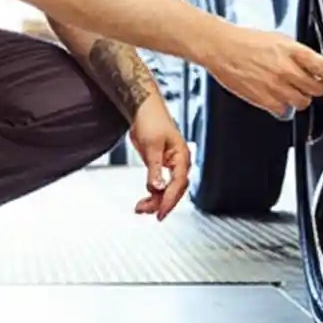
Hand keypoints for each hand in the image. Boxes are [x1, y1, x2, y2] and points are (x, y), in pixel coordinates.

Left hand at [128, 97, 190, 221]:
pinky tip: (144, 201)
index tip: (160, 212)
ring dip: (155, 201)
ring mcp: (170, 165)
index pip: (178, 184)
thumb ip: (155, 169)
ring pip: (167, 190)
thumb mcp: (152, 146)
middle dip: (161, 203)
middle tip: (148, 213)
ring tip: (140, 208)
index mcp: (182, 157)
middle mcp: (179, 163)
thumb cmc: (152, 120)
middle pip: (174, 190)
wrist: (143, 109)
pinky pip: (159, 185)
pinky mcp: (160, 166)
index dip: (169, 200)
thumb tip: (156, 187)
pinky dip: (152, 194)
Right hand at [205, 27, 322, 117]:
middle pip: (317, 90)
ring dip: (297, 97)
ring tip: (283, 85)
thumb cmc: (248, 42)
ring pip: (302, 102)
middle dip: (313, 87)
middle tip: (300, 80)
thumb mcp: (280, 41)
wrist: (223, 48)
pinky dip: (281, 105)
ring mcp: (277, 86)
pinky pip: (284, 110)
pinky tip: (272, 93)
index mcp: (294, 51)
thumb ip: (300, 56)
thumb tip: (316, 70)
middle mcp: (288, 69)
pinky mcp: (265, 99)